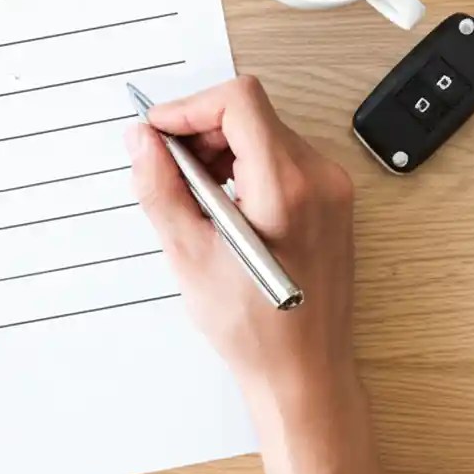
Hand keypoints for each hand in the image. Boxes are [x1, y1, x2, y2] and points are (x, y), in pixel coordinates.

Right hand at [125, 75, 391, 473]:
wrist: (304, 371)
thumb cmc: (257, 330)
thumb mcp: (189, 256)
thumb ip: (161, 188)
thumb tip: (142, 142)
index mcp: (287, 188)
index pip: (238, 101)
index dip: (188, 109)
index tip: (157, 133)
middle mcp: (319, 179)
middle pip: (250, 114)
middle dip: (199, 132)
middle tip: (166, 170)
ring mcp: (331, 189)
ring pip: (264, 133)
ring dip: (219, 151)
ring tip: (194, 199)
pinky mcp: (330, 201)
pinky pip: (280, 159)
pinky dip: (242, 168)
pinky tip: (222, 209)